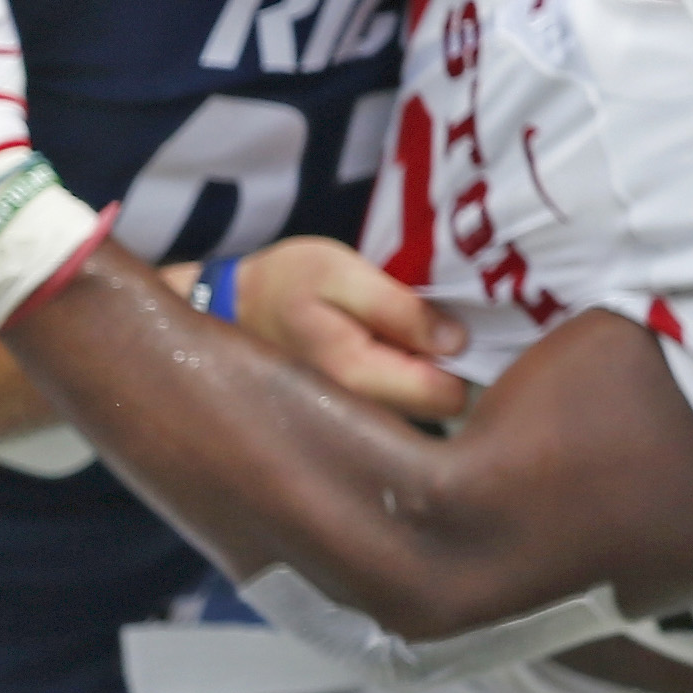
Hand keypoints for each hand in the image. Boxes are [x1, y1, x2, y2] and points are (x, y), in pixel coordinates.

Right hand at [230, 238, 471, 423]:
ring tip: (405, 331)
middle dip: (447, 368)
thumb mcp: (341, 273)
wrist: (231, 312)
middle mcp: (361, 412)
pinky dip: (407, 375)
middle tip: (432, 323)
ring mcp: (356, 419)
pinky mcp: (354, 413)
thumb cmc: (285, 285)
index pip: (445, 396)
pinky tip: (389, 345)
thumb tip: (457, 342)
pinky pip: (401, 404)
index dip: (462, 361)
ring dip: (426, 370)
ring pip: (421, 409)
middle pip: (439, 409)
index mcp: (359, 377)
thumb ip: (399, 308)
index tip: (453, 326)